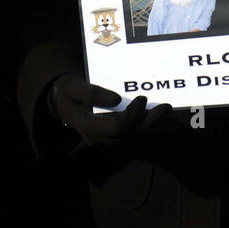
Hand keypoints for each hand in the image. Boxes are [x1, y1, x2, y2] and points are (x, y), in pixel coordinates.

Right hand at [48, 73, 171, 145]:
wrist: (63, 103)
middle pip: (130, 135)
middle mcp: (99, 138)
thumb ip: (91, 93)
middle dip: (150, 122)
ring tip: (165, 110)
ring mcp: (107, 140)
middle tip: (166, 107)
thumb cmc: (68, 91)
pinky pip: (133, 135)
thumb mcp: (73, 87)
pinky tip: (158, 116)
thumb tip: (115, 99)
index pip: (118, 127)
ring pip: (134, 138)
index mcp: (89, 127)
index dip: (133, 114)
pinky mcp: (113, 137)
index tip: (143, 98)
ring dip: (152, 126)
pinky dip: (147, 126)